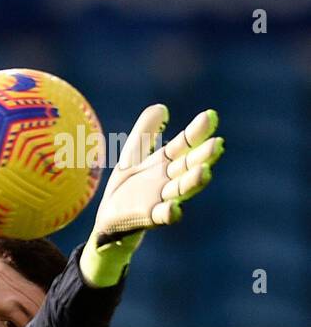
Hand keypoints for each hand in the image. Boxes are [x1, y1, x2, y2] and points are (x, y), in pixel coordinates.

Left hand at [80, 105, 224, 286]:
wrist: (109, 219)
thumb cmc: (127, 187)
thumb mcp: (134, 155)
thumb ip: (146, 132)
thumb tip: (162, 107)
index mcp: (166, 162)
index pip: (185, 144)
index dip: (197, 131)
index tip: (210, 116)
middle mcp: (168, 179)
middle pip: (188, 166)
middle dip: (203, 156)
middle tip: (218, 144)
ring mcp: (161, 198)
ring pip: (181, 189)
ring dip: (193, 181)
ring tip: (204, 171)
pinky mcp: (149, 217)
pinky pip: (162, 215)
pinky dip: (169, 213)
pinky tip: (174, 208)